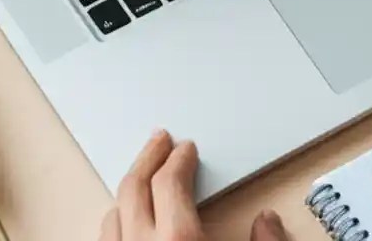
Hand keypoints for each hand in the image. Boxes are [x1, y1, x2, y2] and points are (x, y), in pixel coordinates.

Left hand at [99, 131, 292, 240]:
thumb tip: (267, 223)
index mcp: (179, 239)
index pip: (169, 181)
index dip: (178, 159)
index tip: (186, 149)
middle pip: (133, 188)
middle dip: (147, 158)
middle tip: (158, 141)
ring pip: (112, 214)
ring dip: (128, 191)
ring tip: (141, 179)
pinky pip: (105, 240)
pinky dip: (115, 223)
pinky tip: (124, 222)